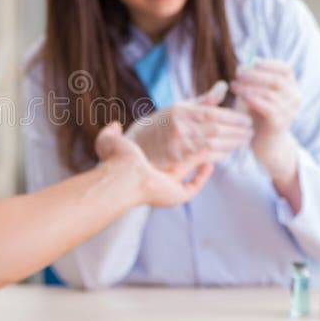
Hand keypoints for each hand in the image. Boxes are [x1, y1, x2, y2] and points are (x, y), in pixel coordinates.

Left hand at [95, 122, 213, 207]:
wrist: (124, 175)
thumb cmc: (116, 159)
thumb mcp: (109, 140)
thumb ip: (111, 131)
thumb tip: (115, 124)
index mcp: (141, 165)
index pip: (158, 155)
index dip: (170, 145)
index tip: (180, 132)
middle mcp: (155, 178)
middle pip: (177, 164)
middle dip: (190, 152)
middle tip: (202, 137)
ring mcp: (167, 188)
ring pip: (188, 173)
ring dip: (200, 159)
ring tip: (210, 145)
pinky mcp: (177, 195)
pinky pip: (194, 186)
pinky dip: (202, 176)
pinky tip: (209, 162)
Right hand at [126, 81, 252, 168]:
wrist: (140, 143)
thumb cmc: (165, 122)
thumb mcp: (181, 107)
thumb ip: (205, 100)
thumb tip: (224, 85)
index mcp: (181, 111)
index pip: (212, 114)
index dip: (232, 117)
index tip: (247, 119)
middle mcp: (178, 127)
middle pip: (215, 130)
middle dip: (236, 132)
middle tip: (251, 130)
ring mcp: (177, 144)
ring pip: (212, 145)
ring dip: (231, 144)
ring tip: (244, 140)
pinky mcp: (177, 159)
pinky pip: (204, 157)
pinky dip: (219, 154)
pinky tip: (228, 151)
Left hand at [230, 58, 300, 182]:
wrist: (266, 144)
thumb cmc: (257, 115)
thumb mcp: (255, 94)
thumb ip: (252, 80)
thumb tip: (244, 64)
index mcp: (291, 88)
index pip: (285, 69)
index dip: (268, 64)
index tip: (251, 62)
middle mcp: (294, 98)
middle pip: (277, 79)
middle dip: (255, 74)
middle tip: (237, 74)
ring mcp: (289, 111)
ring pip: (270, 93)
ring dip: (250, 87)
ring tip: (234, 86)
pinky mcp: (279, 123)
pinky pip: (267, 107)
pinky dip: (253, 99)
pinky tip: (241, 97)